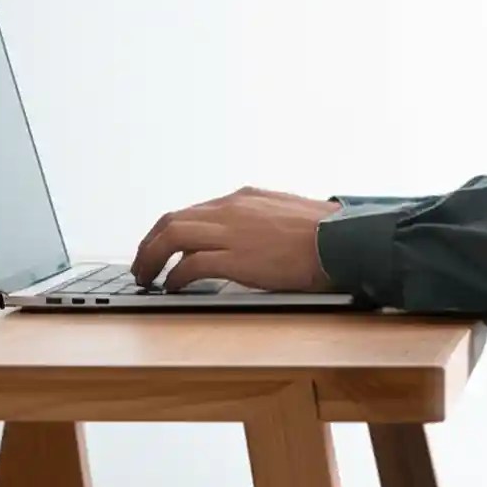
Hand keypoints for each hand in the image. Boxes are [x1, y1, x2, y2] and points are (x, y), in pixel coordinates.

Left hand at [131, 187, 341, 291]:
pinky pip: (191, 265)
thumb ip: (260, 221)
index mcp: (243, 199)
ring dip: (151, 257)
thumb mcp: (285, 214)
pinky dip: (175, 276)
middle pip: (173, 220)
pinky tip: (171, 287)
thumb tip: (250, 237)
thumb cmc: (325, 235)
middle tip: (142, 264)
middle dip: (150, 243)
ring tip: (145, 277)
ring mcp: (233, 232)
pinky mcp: (237, 258)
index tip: (161, 247)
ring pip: (172, 236)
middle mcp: (231, 209)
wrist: (345, 241)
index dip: (170, 231)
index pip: (193, 211)